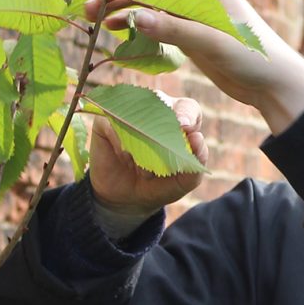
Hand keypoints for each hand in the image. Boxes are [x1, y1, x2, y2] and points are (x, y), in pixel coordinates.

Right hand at [86, 96, 206, 233]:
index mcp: (180, 120)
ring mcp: (130, 113)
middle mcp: (155, 110)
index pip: (188, 108)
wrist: (127, 200)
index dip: (187, 115)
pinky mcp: (106, 121)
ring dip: (143, 144)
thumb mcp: (184, 181)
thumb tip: (197, 137)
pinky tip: (127, 160)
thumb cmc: (160, 185)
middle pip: (161, 104)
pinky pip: (115, 125)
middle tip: (163, 152)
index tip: (185, 127)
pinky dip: (123, 146)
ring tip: (146, 171)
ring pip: (137, 116)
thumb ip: (196, 163)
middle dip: (163, 132)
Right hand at [94, 0, 303, 133]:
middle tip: (87, 11)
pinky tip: (118, 30)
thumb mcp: (213, 43)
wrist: (275, 83)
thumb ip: (175, 29)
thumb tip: (136, 16)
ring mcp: (193, 10)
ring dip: (124, 11)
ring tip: (94, 21)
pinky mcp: (191, 29)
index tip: (98, 2)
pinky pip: (158, 21)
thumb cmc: (252, 58)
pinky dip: (138, 24)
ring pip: (150, 5)